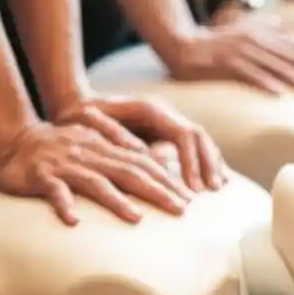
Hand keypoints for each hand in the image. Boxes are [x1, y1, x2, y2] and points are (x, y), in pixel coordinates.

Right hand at [0, 120, 192, 223]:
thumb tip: (161, 157)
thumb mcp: (94, 143)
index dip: (167, 180)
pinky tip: (74, 221)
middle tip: (182, 210)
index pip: (143, 163)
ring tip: (138, 218)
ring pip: (95, 182)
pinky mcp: (42, 176)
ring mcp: (65, 165)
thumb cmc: (58, 148)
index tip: (190, 199)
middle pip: (128, 172)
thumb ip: (123, 150)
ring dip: (117, 200)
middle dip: (157, 190)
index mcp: (104, 147)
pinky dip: (63, 205)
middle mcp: (89, 153)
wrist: (15, 141)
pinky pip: (54, 191)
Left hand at [55, 94, 225, 192]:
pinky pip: (191, 146)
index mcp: (150, 109)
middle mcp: (163, 113)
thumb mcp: (93, 126)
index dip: (191, 161)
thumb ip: (118, 137)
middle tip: (215, 190)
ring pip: (198, 140)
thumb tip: (145, 157)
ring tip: (219, 188)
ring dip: (210, 162)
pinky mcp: (163, 132)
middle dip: (208, 162)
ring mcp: (165, 121)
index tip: (193, 187)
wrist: (74, 105)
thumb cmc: (79, 116)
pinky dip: (204, 161)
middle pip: (197, 135)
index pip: (182, 135)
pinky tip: (213, 179)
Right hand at [166, 20, 293, 95]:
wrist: (182, 43)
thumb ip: (264, 27)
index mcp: (266, 33)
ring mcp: (242, 50)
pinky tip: (280, 95)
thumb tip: (281, 25)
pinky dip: (266, 83)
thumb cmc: (214, 42)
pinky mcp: (226, 62)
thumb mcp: (243, 30)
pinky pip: (250, 74)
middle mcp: (258, 39)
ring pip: (277, 65)